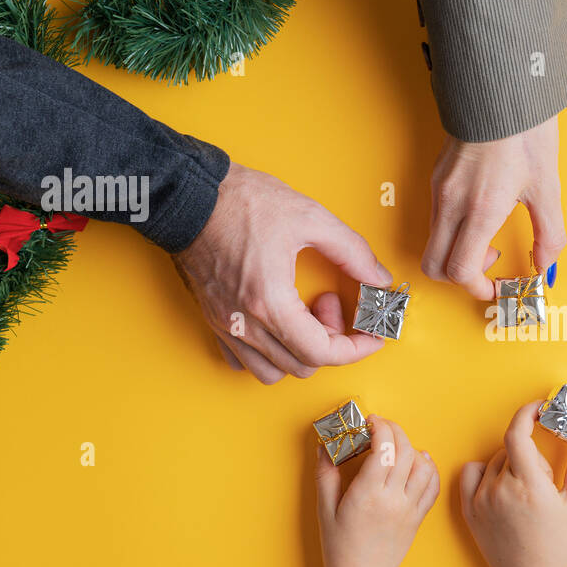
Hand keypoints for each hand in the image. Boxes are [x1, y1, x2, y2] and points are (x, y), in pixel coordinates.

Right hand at [173, 162, 392, 383]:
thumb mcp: (310, 217)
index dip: (356, 349)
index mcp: (268, 303)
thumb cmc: (241, 201)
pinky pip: (243, 360)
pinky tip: (279, 321)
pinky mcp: (213, 319)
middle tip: (331, 301)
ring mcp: (225, 324)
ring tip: (304, 312)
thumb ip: (352, 251)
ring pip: (271, 371)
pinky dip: (269, 353)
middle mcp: (243, 323)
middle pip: (300, 366)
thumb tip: (379, 278)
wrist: (187, 194)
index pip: (321, 353)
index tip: (372, 337)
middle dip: (330, 342)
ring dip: (299, 351)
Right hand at [314, 416, 439, 566]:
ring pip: (423, 466)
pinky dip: (429, 469)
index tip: (370, 421)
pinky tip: (418, 462)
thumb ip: (326, 473)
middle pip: (405, 451)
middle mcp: (393, 499)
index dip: (380, 427)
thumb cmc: (340, 547)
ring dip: (412, 448)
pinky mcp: (418, 517)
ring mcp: (409, 508)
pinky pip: (432, 486)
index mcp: (368, 495)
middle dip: (394, 431)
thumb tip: (325, 445)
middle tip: (381, 427)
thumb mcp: (324, 509)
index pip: (384, 448)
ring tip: (397, 444)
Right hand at [421, 116, 564, 299]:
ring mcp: (438, 188)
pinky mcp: (436, 176)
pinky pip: (435, 219)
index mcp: (479, 209)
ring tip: (489, 237)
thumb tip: (546, 266)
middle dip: (460, 278)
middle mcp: (451, 202)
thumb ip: (549, 234)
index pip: (460, 271)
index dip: (478, 289)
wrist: (500, 82)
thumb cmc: (523, 127)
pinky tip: (481, 214)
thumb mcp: (547, 185)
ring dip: (457, 252)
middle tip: (490, 268)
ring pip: (434, 242)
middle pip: (434, 265)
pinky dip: (454, 231)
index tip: (498, 287)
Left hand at [459, 401, 566, 566]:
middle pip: (512, 448)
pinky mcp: (469, 511)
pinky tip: (501, 486)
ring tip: (527, 492)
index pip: (517, 433)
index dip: (527, 413)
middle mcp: (500, 489)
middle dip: (531, 452)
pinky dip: (486, 472)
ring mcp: (481, 500)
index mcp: (529, 485)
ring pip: (495, 461)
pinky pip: (472, 473)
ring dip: (512, 464)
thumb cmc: (558, 547)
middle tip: (545, 478)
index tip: (539, 409)